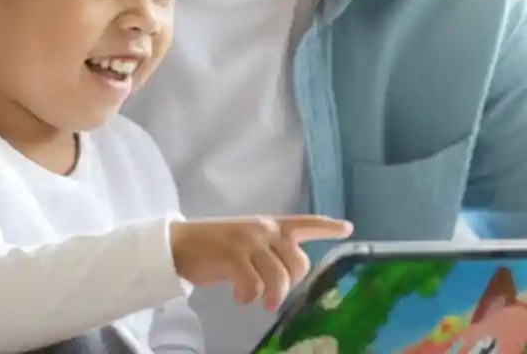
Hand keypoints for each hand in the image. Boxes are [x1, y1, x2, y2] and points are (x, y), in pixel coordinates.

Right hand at [169, 215, 352, 311]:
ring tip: (261, 302)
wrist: (179, 244)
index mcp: (269, 224)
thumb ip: (269, 249)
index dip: (327, 227)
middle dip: (291, 283)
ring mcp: (249, 241)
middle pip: (298, 261)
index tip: (347, 228)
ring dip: (273, 296)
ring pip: (279, 277)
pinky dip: (248, 297)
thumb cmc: (214, 246)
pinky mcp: (233, 256)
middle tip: (273, 294)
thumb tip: (289, 274)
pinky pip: (254, 285)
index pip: (304, 222)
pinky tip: (239, 298)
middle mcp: (264, 229)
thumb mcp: (247, 240)